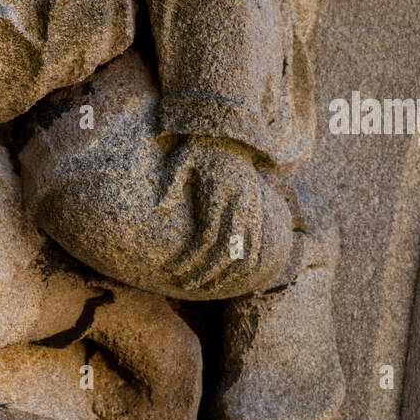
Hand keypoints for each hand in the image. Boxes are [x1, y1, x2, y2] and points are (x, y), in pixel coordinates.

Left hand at [156, 137, 262, 295]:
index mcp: (219, 194)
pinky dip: (247, 264)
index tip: (174, 270)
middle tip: (186, 286)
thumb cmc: (200, 146)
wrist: (232, 133)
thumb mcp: (181, 157)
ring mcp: (253, 208)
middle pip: (226, 252)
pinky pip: (258, 244)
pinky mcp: (259, 209)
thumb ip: (171, 182)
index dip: (190, 259)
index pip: (206, 239)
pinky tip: (233, 276)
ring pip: (246, 253)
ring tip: (206, 287)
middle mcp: (240, 204)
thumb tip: (160, 209)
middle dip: (207, 274)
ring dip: (226, 275)